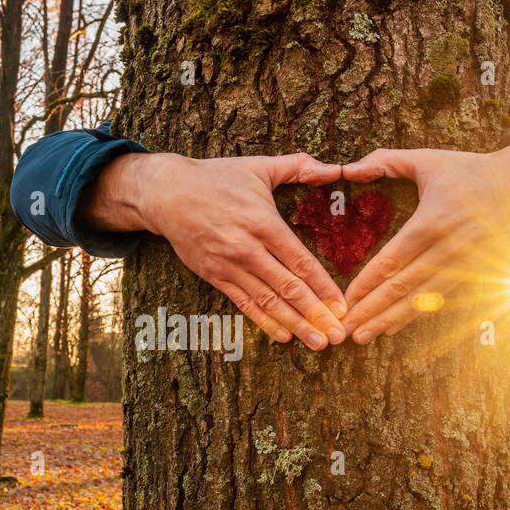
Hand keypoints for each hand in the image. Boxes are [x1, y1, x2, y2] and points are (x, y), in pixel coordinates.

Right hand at [81, 151, 348, 348]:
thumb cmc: (216, 178)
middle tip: (337, 335)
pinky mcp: (214, 276)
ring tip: (317, 343)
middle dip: (315, 314)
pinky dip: (265, 321)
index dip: (323, 286)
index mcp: (263, 223)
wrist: (166, 194)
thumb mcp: (257, 167)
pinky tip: (284, 336)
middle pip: (287, 288)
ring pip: (268, 301)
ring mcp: (229, 265)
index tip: (342, 306)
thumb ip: (297, 167)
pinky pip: (244, 303)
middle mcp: (247, 248)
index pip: (300, 261)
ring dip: (294, 324)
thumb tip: (334, 168)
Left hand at [338, 143, 509, 343]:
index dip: (367, 283)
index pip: (392, 260)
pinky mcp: (475, 275)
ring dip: (391, 320)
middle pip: (403, 287)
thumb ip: (385, 161)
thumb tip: (347, 170)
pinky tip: (394, 327)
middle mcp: (448, 249)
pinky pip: (440, 300)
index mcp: (432, 221)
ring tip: (365, 336)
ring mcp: (464, 266)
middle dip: (372, 311)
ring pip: (421, 301)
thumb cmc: (471, 171)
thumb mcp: (428, 159)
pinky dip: (415, 316)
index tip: (345, 300)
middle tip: (346, 330)